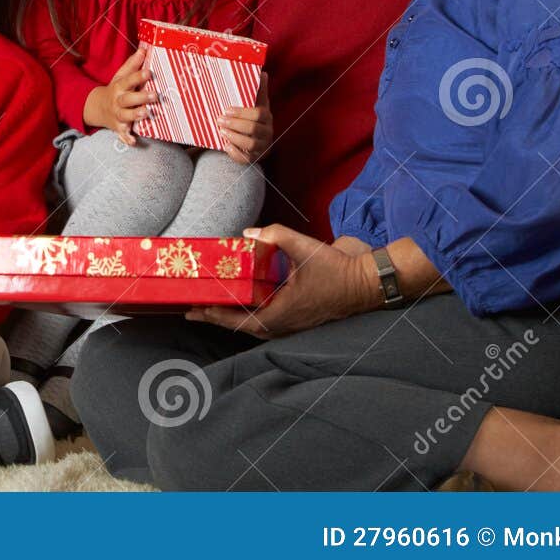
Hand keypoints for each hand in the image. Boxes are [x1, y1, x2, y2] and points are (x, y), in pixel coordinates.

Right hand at [82, 47, 157, 144]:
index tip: (149, 72)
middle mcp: (118, 101)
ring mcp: (117, 115)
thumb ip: (133, 64)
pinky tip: (133, 141)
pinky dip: (126, 138)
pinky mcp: (118, 127)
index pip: (128, 80)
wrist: (98, 107)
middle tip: (155, 95)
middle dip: (141, 98)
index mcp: (119, 87)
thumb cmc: (116, 89)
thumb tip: (145, 48)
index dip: (138, 76)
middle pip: (128, 99)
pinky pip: (122, 134)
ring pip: (125, 116)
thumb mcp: (121, 75)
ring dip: (135, 115)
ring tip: (146, 113)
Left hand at [186, 224, 375, 337]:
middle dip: (216, 318)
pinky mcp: (299, 318)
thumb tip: (248, 233)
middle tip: (193, 308)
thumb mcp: (303, 247)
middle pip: (242, 326)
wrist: (366, 284)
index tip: (195, 310)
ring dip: (232, 318)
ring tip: (212, 308)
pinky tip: (244, 304)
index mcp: (281, 314)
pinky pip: (267, 322)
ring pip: (255, 326)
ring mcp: (292, 324)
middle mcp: (284, 325)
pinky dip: (250, 315)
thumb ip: (275, 236)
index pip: (240, 320)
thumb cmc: (336, 270)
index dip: (215, 316)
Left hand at [216, 73, 271, 164]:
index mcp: (267, 118)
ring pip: (250, 144)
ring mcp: (262, 147)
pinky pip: (245, 159)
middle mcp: (267, 133)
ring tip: (221, 131)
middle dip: (234, 124)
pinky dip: (234, 152)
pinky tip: (225, 145)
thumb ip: (258, 91)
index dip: (242, 112)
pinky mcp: (254, 159)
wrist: (254, 142)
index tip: (227, 109)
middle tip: (219, 120)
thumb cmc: (252, 120)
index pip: (260, 113)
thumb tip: (262, 73)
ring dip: (233, 137)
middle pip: (253, 129)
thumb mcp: (256, 105)